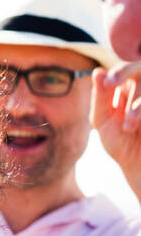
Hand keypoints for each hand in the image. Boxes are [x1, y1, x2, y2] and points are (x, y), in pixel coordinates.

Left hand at [92, 64, 140, 197]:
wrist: (139, 166)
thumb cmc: (120, 141)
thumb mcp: (103, 120)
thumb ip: (100, 97)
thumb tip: (98, 71)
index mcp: (129, 87)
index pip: (126, 69)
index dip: (120, 73)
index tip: (109, 83)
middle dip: (129, 80)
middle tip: (116, 90)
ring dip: (138, 106)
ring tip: (129, 126)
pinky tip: (139, 128)